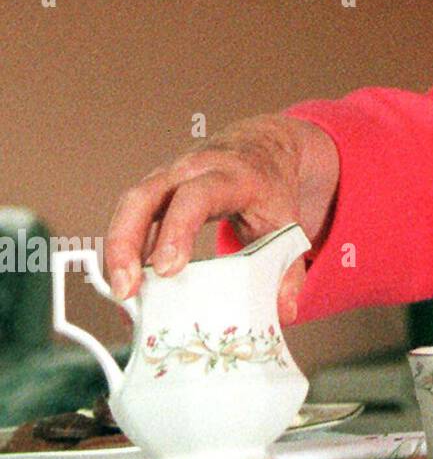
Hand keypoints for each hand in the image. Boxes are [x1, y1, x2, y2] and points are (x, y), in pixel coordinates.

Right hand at [104, 113, 339, 324]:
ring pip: (130, 205)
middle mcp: (192, 169)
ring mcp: (169, 176)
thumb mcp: (287, 222)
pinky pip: (132, 215)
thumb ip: (288, 268)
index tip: (166, 270)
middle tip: (126, 289)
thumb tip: (284, 313)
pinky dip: (125, 247)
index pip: (196, 197)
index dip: (177, 231)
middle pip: (145, 196)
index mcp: (230, 176)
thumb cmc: (271, 186)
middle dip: (126, 242)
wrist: (264, 145)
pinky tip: (130, 280)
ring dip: (118, 249)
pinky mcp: (157, 189)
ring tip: (122, 293)